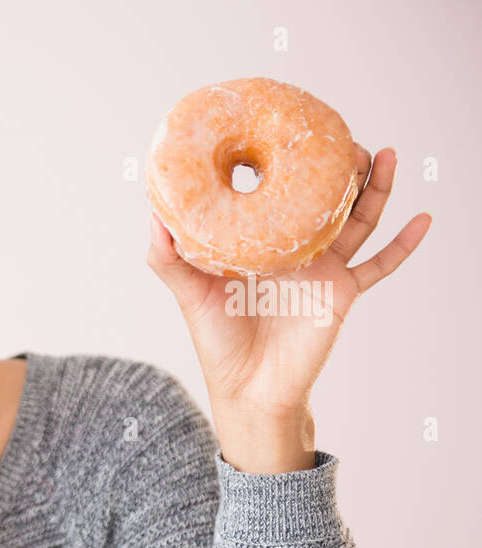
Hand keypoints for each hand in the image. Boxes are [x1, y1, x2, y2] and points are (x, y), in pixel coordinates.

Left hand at [147, 146, 431, 418]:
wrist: (248, 387)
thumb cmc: (216, 341)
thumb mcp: (187, 293)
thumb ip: (167, 258)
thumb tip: (152, 216)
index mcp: (260, 243)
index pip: (277, 196)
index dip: (283, 166)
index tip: (289, 131)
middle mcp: (295, 250)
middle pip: (326, 199)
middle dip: (340, 167)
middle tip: (345, 136)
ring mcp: (323, 268)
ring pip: (359, 220)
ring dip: (376, 188)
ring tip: (387, 154)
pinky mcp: (343, 292)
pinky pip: (381, 265)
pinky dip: (404, 244)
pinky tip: (424, 218)